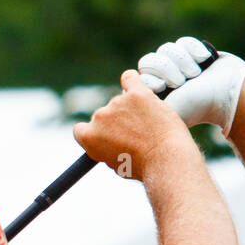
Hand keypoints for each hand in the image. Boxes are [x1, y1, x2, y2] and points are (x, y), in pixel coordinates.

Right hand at [74, 70, 197, 181]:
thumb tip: (111, 140)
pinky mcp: (137, 93)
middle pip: (103, 115)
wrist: (164, 158)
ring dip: (130, 109)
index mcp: (89, 137)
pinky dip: (132, 81)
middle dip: (116, 122)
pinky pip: (130, 78)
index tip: (106, 137)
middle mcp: (99, 117)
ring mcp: (118, 102)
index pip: (81, 130)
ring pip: (121, 101)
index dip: (94, 133)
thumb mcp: (115, 165)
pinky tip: (137, 86)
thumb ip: (106, 148)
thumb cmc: (142, 166)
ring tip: (148, 125)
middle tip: (135, 134)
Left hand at [138, 36, 244, 136]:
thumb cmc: (196, 106)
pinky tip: (203, 61)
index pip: (138, 75)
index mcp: (154, 93)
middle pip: (149, 59)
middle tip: (180, 82)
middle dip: (166, 69)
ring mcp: (178, 64)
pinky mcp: (192, 52)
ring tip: (194, 75)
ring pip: (166, 49)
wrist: (226, 94)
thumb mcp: (165, 111)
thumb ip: (144, 107)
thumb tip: (127, 97)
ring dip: (182, 61)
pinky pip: (183, 42)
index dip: (150, 78)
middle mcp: (164, 78)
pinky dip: (193, 50)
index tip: (162, 88)